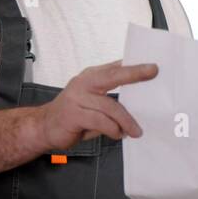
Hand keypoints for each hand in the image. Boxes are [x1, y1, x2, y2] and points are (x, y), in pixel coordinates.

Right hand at [33, 60, 157, 151]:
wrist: (43, 127)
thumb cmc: (74, 114)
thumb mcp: (93, 101)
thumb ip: (111, 96)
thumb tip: (140, 98)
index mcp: (91, 76)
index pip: (115, 67)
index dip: (134, 65)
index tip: (154, 64)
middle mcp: (84, 83)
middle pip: (113, 75)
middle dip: (134, 73)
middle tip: (153, 73)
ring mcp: (77, 97)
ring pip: (110, 105)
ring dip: (126, 120)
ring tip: (136, 131)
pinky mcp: (73, 114)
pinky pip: (100, 121)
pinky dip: (112, 129)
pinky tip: (118, 134)